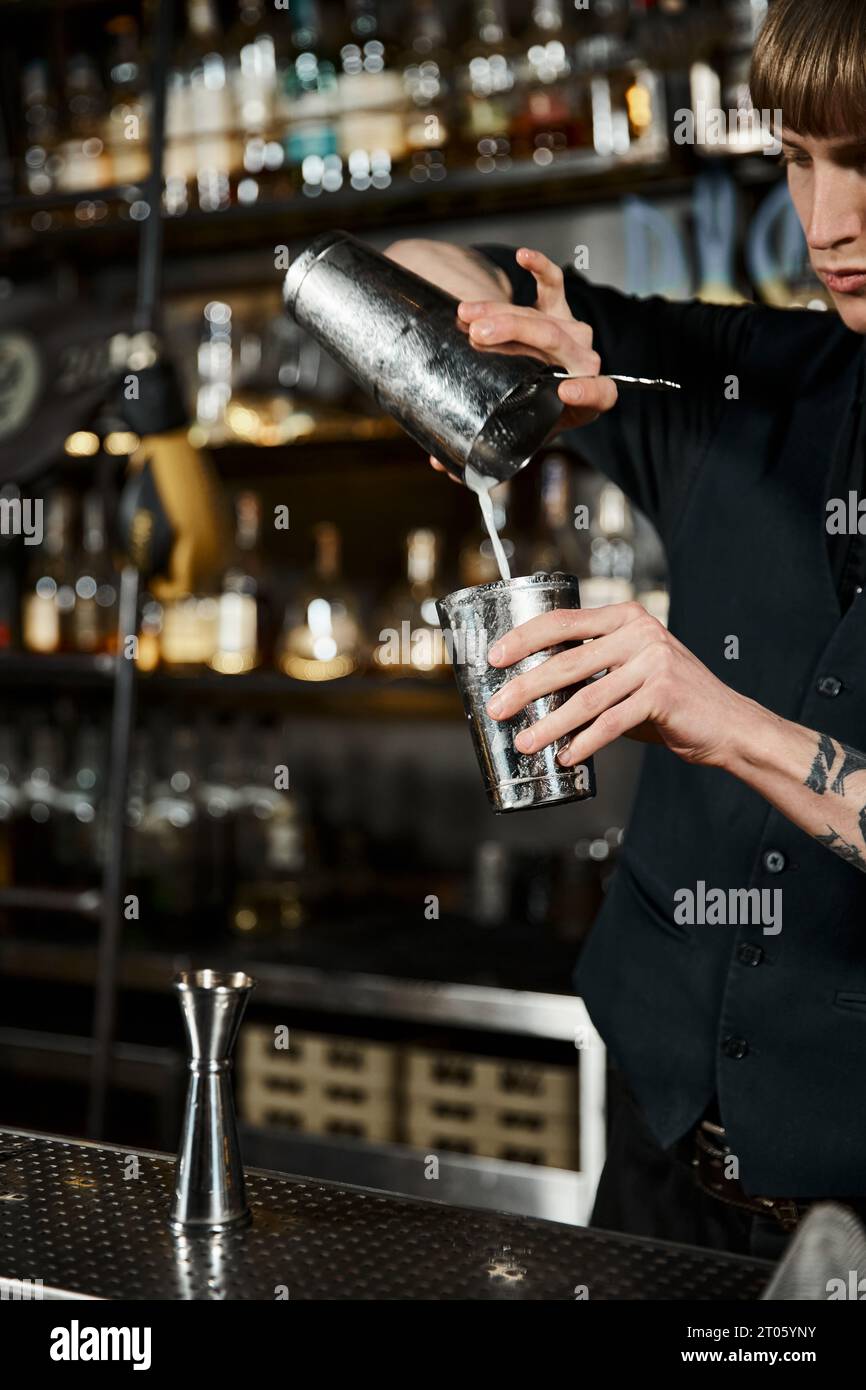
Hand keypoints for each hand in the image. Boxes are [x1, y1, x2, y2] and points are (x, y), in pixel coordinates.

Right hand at [430, 246, 617, 477]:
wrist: (525, 381)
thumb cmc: (522, 413)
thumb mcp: (511, 435)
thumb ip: (482, 452)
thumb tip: (441, 464)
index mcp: (583, 402)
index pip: (601, 394)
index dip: (588, 391)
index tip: (564, 390)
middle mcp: (582, 363)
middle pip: (557, 343)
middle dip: (516, 335)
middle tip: (478, 336)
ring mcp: (572, 332)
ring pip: (545, 316)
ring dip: (503, 312)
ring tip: (467, 316)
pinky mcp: (558, 308)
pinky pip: (553, 284)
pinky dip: (540, 269)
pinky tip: (523, 257)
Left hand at [485, 601, 750, 770]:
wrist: (728, 724)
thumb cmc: (672, 701)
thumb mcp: (631, 672)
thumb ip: (593, 672)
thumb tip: (534, 690)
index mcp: (625, 617)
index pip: (562, 621)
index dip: (523, 638)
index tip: (494, 657)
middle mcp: (640, 633)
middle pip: (567, 660)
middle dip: (525, 687)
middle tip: (498, 708)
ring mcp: (654, 662)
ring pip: (586, 697)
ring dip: (550, 724)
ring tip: (526, 742)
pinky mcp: (663, 694)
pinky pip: (612, 722)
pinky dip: (586, 742)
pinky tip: (567, 756)